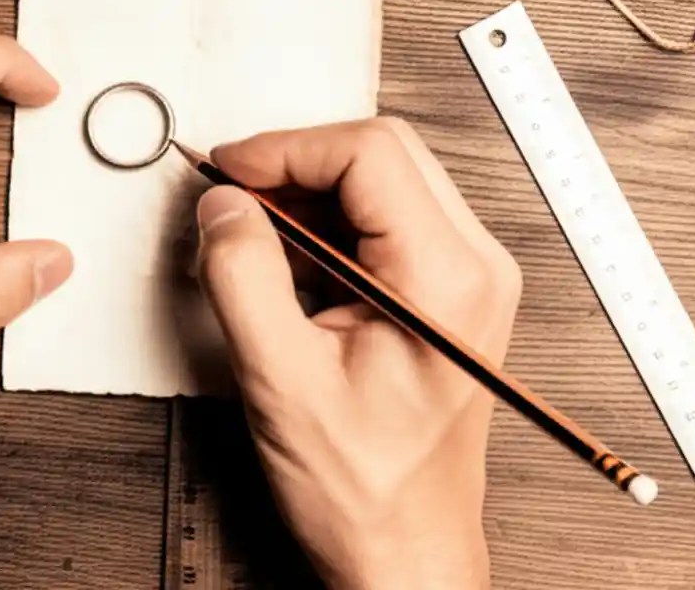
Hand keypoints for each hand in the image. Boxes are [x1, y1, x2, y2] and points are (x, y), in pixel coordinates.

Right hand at [196, 118, 521, 589]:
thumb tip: (221, 207)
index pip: (368, 154)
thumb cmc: (365, 489)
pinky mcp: (440, 292)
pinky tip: (281, 264)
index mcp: (447, 279)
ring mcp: (462, 278)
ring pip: (378, 182)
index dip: (284, 150)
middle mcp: (472, 267)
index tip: (226, 172)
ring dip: (304, 195)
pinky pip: (379, 222)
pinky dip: (321, 226)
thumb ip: (242, 276)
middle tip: (231, 197)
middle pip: (380, 154)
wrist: (405, 546)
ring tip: (248, 238)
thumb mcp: (280, 379)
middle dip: (293, 165)